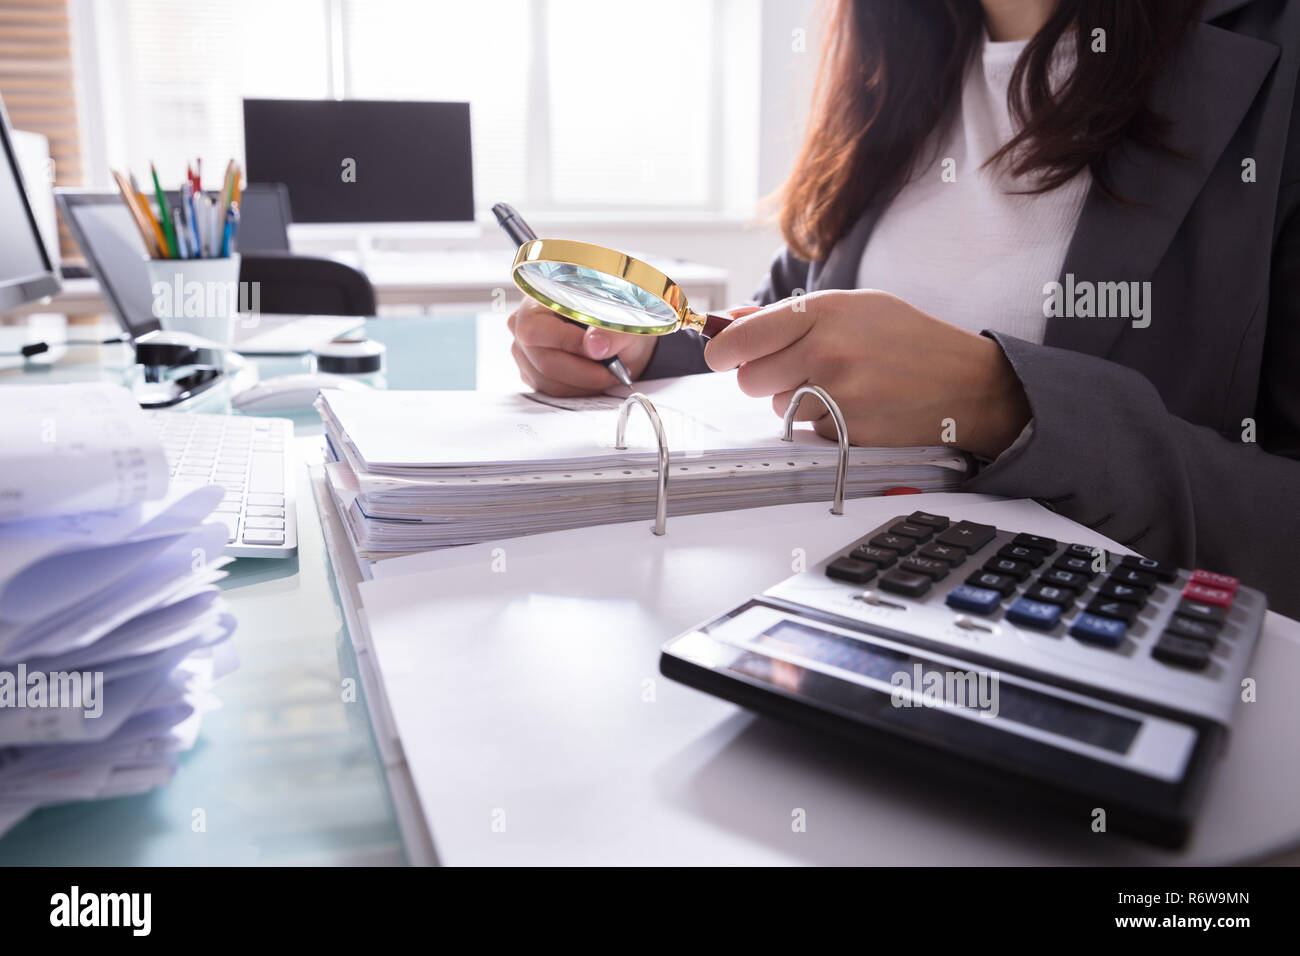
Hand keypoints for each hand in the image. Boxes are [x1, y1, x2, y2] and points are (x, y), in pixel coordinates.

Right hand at [507, 299, 656, 395]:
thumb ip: (611, 331)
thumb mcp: (623, 320)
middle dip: (585, 373)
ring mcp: (524, 352)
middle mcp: (522, 325)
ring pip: (548, 383)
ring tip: (609, 374)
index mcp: (538, 299)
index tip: (601, 352)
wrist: (615, 335)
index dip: (568, 343)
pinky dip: (578, 390)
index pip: (535, 328)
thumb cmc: (614, 320)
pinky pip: (551, 392)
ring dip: (584, 385)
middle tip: (613, 372)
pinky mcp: (531, 373)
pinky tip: (596, 378)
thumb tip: (595, 346)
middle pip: (543, 361)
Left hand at [703, 289, 1031, 458]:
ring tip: (840, 384)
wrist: (965, 383)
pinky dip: (823, 422)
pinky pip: (808, 431)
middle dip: (761, 376)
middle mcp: (826, 353)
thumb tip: (730, 322)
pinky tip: (856, 406)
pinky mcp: (847, 433)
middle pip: (749, 379)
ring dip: (795, 399)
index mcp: (824, 313)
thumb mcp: (853, 307)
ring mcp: (837, 396)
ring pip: (778, 407)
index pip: (742, 338)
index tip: (721, 355)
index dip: (722, 350)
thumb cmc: (906, 338)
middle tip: (793, 368)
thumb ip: (788, 315)